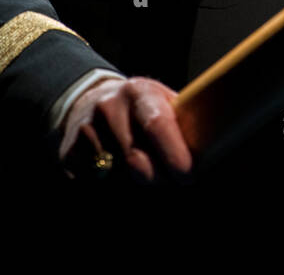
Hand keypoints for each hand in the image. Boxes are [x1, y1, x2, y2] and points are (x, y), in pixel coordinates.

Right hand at [59, 76, 191, 181]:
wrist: (89, 103)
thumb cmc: (139, 108)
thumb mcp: (162, 100)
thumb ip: (183, 121)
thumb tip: (214, 145)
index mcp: (138, 93)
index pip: (156, 124)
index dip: (174, 153)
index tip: (187, 173)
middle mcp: (108, 110)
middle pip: (137, 161)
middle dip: (159, 180)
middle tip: (171, 181)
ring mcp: (85, 133)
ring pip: (117, 180)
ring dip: (136, 189)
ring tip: (145, 178)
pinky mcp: (69, 157)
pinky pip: (96, 187)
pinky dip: (113, 191)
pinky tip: (120, 181)